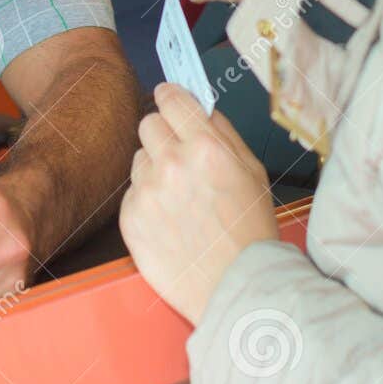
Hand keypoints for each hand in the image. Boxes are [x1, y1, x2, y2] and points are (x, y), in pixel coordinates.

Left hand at [120, 83, 278, 324]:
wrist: (234, 287)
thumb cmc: (249, 233)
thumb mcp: (252, 171)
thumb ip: (224, 133)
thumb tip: (202, 108)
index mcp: (205, 147)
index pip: (171, 99)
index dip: (170, 97)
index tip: (170, 98)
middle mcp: (172, 164)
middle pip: (148, 124)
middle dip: (163, 134)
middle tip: (179, 155)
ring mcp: (147, 192)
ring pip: (138, 159)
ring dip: (154, 169)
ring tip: (180, 198)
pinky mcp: (130, 219)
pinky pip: (131, 192)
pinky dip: (146, 200)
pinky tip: (170, 219)